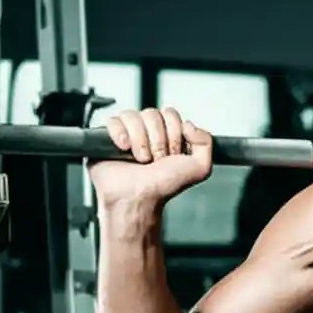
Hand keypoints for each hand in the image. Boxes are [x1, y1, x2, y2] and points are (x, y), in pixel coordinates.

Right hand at [88, 107, 213, 206]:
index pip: (169, 114)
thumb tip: (189, 123)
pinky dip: (119, 133)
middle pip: (152, 113)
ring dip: (140, 141)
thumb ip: (206, 142)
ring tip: (140, 159)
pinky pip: (112, 120)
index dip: (173, 134)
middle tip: (156, 160)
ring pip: (132, 116)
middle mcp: (147, 133)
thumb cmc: (163, 187)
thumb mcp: (200, 168)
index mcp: (167, 135)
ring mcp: (126, 134)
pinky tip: (123, 148)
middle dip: (158, 140)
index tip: (172, 155)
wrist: (138, 199)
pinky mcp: (106, 138)